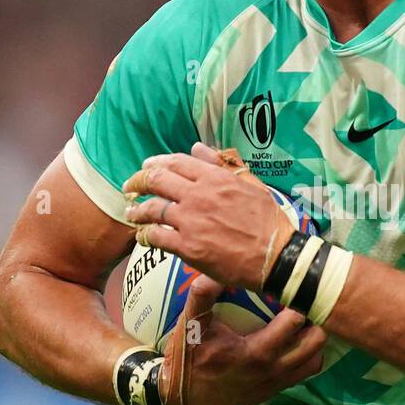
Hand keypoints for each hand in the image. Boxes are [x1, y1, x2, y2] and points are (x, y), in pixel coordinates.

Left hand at [122, 144, 294, 289]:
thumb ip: (224, 165)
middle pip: (157, 181)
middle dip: (137, 182)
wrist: (275, 256)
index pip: (176, 162)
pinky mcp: (188, 247)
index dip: (156, 163)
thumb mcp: (252, 185)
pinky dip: (145, 235)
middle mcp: (199, 195)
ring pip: (152, 209)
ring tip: (131, 212)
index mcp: (215, 178)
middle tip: (129, 187)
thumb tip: (198, 148)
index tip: (146, 167)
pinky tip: (142, 236)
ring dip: (137, 209)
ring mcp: (191, 221)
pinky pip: (157, 236)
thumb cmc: (268, 222)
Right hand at [158, 273, 325, 404]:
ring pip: (315, 359)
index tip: (294, 285)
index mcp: (255, 352)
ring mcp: (276, 382)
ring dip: (314, 339)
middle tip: (305, 301)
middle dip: (315, 318)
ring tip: (304, 320)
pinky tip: (295, 341)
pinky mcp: (274, 391)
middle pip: (315, 341)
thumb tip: (217, 269)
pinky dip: (307, 356)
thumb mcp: (190, 325)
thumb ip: (202, 295)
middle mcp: (272, 369)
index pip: (295, 322)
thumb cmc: (186, 358)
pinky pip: (304, 373)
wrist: (181, 399)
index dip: (298, 300)